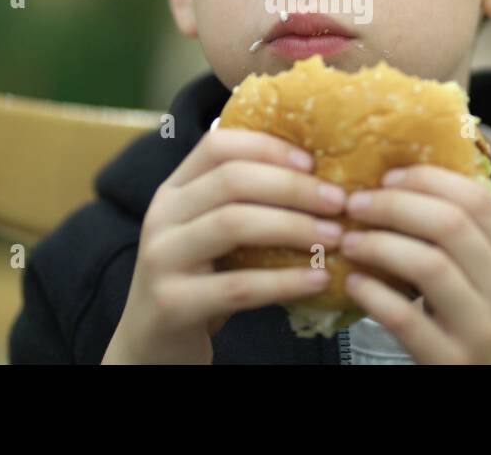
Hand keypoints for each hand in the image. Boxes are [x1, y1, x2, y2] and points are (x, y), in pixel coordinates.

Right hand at [103, 129, 345, 363]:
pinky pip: (238, 286)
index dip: (268, 147)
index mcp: (174, 190)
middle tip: (338, 202)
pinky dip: (285, 281)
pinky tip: (319, 279)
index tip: (314, 163)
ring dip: (294, 227)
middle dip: (293, 187)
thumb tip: (318, 176)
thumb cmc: (197, 281)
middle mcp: (162, 215)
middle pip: (232, 180)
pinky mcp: (172, 303)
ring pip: (233, 224)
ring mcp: (162, 258)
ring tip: (335, 238)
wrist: (152, 344)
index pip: (218, 146)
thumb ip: (244, 203)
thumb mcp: (211, 234)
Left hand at [338, 165, 490, 363]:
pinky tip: (354, 282)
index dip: (429, 179)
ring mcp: (481, 326)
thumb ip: (458, 236)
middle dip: (394, 205)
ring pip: (429, 266)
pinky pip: (406, 317)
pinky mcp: (450, 358)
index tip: (387, 176)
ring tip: (350, 241)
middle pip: (450, 224)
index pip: (478, 200)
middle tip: (356, 203)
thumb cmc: (476, 320)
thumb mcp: (484, 275)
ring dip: (380, 245)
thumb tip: (397, 181)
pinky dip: (373, 294)